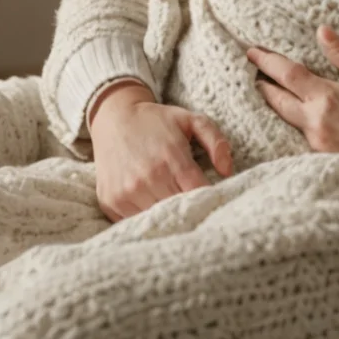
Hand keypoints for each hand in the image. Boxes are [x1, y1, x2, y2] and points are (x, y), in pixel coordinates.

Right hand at [87, 82, 233, 220]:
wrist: (114, 117)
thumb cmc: (157, 121)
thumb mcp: (191, 120)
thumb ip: (216, 140)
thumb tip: (227, 171)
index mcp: (172, 159)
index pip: (199, 194)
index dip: (209, 199)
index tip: (213, 199)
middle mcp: (148, 178)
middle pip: (180, 211)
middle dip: (190, 209)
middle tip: (194, 205)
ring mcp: (127, 192)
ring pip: (158, 219)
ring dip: (167, 216)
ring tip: (172, 205)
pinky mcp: (111, 201)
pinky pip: (134, 221)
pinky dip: (145, 217)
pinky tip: (150, 204)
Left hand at [248, 25, 338, 183]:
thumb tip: (322, 32)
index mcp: (327, 97)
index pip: (286, 75)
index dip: (266, 62)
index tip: (251, 52)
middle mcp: (315, 122)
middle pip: (277, 100)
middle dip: (264, 85)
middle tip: (253, 74)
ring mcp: (318, 145)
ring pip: (288, 121)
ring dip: (277, 106)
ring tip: (272, 94)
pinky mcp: (324, 161)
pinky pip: (301, 139)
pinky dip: (295, 126)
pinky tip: (299, 123)